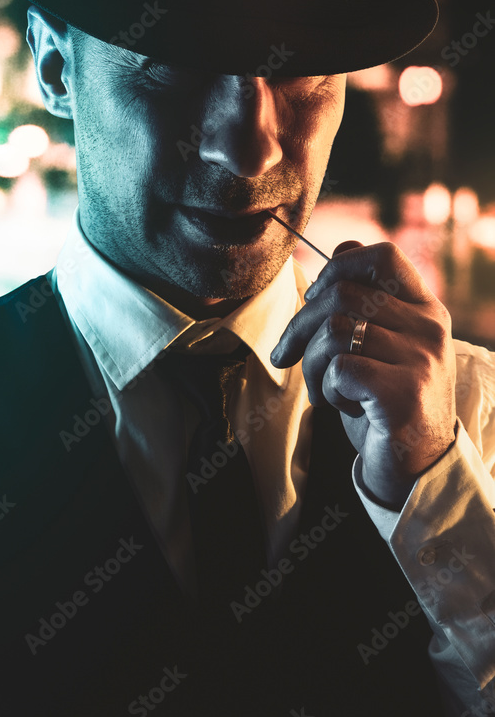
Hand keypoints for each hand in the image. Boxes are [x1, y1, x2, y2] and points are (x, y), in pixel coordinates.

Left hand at [270, 240, 457, 509]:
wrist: (414, 469)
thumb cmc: (386, 403)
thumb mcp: (382, 344)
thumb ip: (368, 299)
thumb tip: (341, 247)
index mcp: (425, 309)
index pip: (383, 256)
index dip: (337, 267)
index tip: (313, 300)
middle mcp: (429, 328)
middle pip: (342, 294)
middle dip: (300, 325)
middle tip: (287, 355)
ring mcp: (421, 359)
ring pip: (334, 330)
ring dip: (311, 363)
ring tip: (323, 388)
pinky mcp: (404, 393)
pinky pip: (338, 368)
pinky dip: (326, 388)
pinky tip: (344, 405)